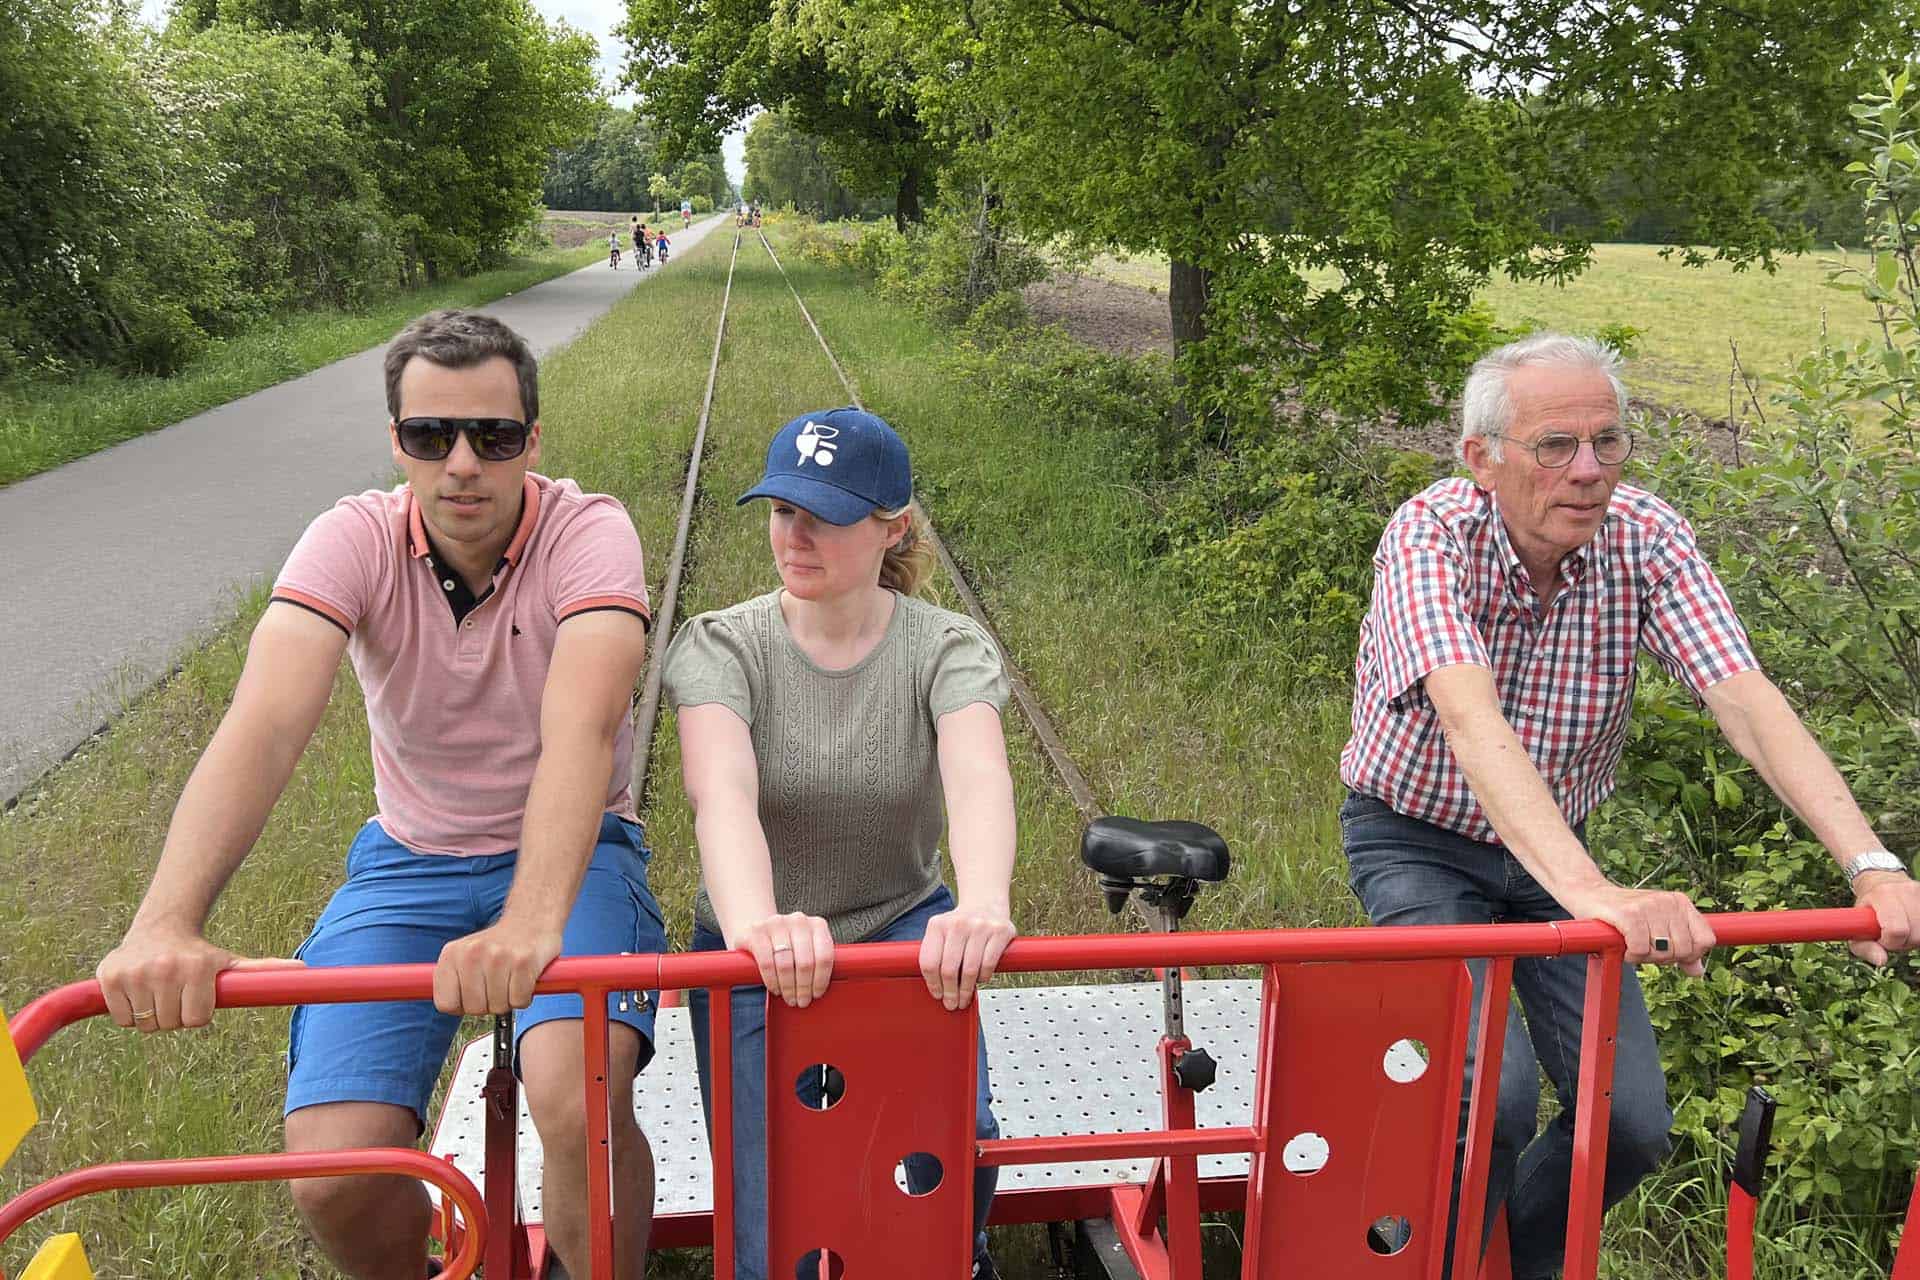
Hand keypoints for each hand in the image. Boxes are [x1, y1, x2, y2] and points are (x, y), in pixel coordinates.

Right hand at [97, 926, 303, 1031]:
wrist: (161, 928)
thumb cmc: (202, 954)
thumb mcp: (233, 963)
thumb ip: (266, 971)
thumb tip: (305, 970)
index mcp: (196, 968)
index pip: (197, 1020)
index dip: (197, 1014)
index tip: (195, 997)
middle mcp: (164, 968)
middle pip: (170, 1024)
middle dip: (174, 1016)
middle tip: (176, 994)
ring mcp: (134, 972)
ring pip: (145, 1024)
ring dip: (152, 1016)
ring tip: (159, 991)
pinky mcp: (108, 976)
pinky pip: (121, 1018)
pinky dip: (128, 1012)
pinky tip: (138, 990)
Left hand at [434, 919, 562, 1015]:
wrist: (532, 918)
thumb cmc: (498, 944)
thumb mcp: (464, 954)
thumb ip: (451, 979)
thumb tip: (443, 1007)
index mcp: (451, 954)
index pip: (445, 1004)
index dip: (462, 1005)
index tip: (473, 994)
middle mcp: (472, 954)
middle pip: (473, 1009)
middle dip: (488, 1004)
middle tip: (497, 985)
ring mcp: (498, 957)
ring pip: (498, 1007)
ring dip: (508, 1000)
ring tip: (511, 979)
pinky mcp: (524, 962)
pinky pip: (519, 1001)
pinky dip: (524, 996)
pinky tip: (524, 979)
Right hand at [734, 913, 833, 1007]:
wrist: (757, 929)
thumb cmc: (788, 945)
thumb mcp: (807, 947)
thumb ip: (817, 960)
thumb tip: (829, 989)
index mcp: (817, 925)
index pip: (825, 956)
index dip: (821, 979)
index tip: (817, 994)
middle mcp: (799, 920)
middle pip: (806, 962)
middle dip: (804, 988)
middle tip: (801, 1002)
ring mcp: (777, 923)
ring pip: (786, 964)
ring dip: (788, 987)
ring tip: (789, 998)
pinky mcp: (756, 931)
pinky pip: (767, 962)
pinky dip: (772, 980)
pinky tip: (775, 989)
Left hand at [918, 905, 1016, 1010]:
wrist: (985, 902)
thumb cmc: (961, 925)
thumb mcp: (942, 933)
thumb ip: (935, 955)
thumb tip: (936, 989)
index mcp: (937, 924)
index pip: (929, 963)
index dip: (933, 984)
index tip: (937, 995)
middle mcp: (958, 923)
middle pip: (949, 969)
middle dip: (950, 993)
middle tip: (952, 1004)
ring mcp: (980, 926)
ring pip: (970, 970)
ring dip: (967, 990)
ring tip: (965, 998)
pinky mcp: (1000, 931)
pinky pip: (988, 964)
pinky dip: (983, 977)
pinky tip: (980, 979)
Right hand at [1565, 883, 1715, 975]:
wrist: (1590, 894)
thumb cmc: (1626, 915)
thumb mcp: (1658, 928)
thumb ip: (1681, 948)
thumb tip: (1698, 972)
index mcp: (1681, 903)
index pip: (1705, 940)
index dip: (1690, 954)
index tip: (1670, 951)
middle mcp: (1668, 901)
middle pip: (1683, 950)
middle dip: (1664, 958)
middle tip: (1645, 948)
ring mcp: (1648, 906)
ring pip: (1662, 952)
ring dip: (1645, 957)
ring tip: (1632, 944)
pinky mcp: (1628, 914)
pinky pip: (1640, 949)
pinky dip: (1631, 955)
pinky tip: (1624, 947)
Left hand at [1850, 872, 1919, 965]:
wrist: (1880, 881)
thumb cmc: (1867, 911)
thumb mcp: (1856, 928)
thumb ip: (1864, 948)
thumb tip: (1881, 961)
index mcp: (1883, 894)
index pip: (1896, 930)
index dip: (1891, 942)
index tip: (1883, 939)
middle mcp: (1904, 890)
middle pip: (1916, 935)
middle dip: (1905, 942)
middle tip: (1893, 934)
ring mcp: (1919, 892)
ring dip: (1915, 937)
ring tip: (1903, 929)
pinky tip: (1912, 925)